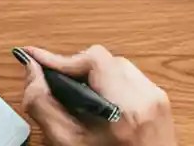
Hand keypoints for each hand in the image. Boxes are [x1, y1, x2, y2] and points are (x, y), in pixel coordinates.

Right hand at [19, 45, 176, 145]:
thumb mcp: (68, 143)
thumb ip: (43, 105)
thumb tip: (33, 72)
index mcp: (125, 109)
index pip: (91, 60)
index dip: (58, 57)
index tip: (33, 56)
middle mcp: (146, 98)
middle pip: (102, 59)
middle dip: (75, 68)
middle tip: (57, 85)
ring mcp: (156, 97)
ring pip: (116, 65)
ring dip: (94, 75)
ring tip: (79, 96)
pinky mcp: (160, 100)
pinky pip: (130, 77)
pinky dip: (111, 83)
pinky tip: (101, 102)